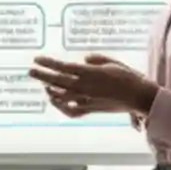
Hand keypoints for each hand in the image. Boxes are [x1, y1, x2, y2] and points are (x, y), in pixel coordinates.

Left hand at [29, 54, 158, 116]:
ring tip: (44, 85)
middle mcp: (85, 87)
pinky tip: (57, 101)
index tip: (37, 59)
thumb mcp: (113, 62)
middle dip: (42, 76)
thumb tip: (84, 59)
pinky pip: (71, 110)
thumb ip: (96, 60)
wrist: (139, 97)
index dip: (49, 63)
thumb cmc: (128, 77)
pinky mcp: (90, 109)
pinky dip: (62, 107)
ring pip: (62, 96)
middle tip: (30, 71)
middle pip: (58, 81)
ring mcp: (86, 99)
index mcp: (90, 73)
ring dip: (50, 90)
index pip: (64, 67)